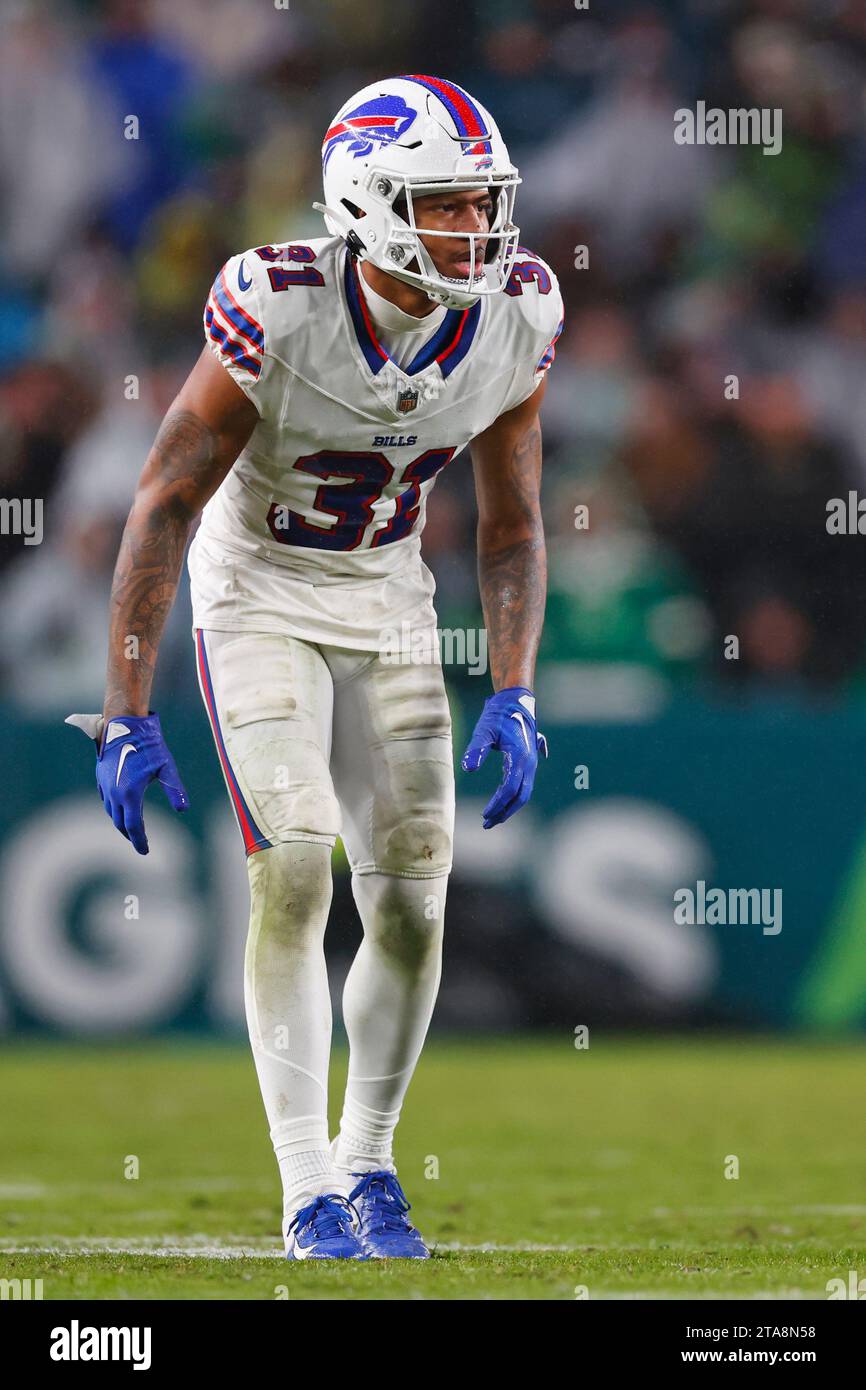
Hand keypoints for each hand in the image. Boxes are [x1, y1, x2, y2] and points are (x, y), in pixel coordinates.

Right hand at [65, 712, 188, 854]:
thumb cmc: (148, 745)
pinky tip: (121, 809)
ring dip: (121, 823)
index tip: (145, 851)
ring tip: (131, 830)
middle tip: (140, 843)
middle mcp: (114, 794)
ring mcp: (105, 785)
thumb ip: (175, 789)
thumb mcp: (166, 767)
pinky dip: (114, 810)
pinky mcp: (101, 777)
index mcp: (130, 794)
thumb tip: (184, 809)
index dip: (140, 841)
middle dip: (130, 835)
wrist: (124, 725)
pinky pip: (106, 801)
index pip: (133, 827)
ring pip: (111, 813)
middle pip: (120, 823)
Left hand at [461, 686, 547, 828]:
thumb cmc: (498, 715)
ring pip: (524, 792)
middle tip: (487, 823)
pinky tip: (504, 802)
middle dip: (504, 811)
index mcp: (520, 757)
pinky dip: (514, 796)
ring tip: (493, 817)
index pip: (510, 788)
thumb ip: (476, 749)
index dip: (497, 804)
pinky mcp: (528, 761)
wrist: (515, 701)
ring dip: (509, 806)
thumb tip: (468, 768)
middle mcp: (530, 763)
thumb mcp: (484, 730)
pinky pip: (523, 784)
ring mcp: (531, 763)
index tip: (484, 814)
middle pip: (520, 796)